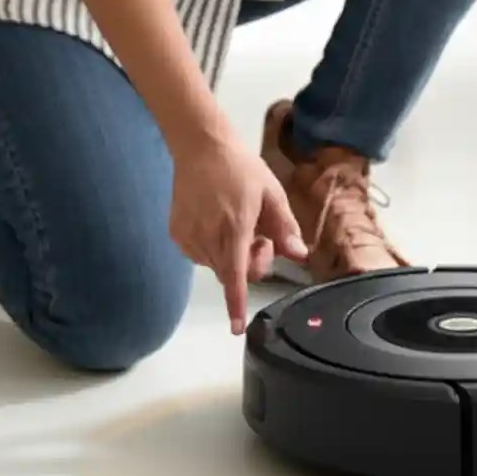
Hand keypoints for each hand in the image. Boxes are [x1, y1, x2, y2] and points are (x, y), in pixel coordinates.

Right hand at [169, 137, 308, 334]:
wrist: (200, 147)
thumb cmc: (240, 168)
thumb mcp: (272, 195)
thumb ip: (286, 229)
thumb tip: (299, 256)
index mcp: (234, 228)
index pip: (235, 276)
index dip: (236, 304)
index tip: (236, 328)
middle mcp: (208, 236)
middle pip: (232, 274)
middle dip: (251, 264)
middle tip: (261, 237)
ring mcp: (188, 236)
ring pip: (216, 266)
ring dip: (232, 255)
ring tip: (238, 223)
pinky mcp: (177, 233)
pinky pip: (200, 255)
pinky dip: (214, 248)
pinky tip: (218, 222)